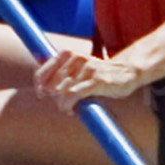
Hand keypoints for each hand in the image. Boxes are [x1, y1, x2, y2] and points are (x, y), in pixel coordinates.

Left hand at [19, 43, 133, 115]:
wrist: (127, 72)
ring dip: (62, 104)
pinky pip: (72, 94)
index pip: (41, 73)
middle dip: (53, 97)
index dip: (38, 87)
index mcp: (68, 54)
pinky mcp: (96, 80)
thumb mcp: (76, 68)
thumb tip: (37, 78)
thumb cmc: (96, 74)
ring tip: (69, 108)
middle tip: (62, 103)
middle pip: (50, 85)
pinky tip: (71, 110)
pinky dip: (68, 105)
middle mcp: (76, 58)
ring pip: (61, 91)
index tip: (42, 95)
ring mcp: (87, 68)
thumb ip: (58, 70)